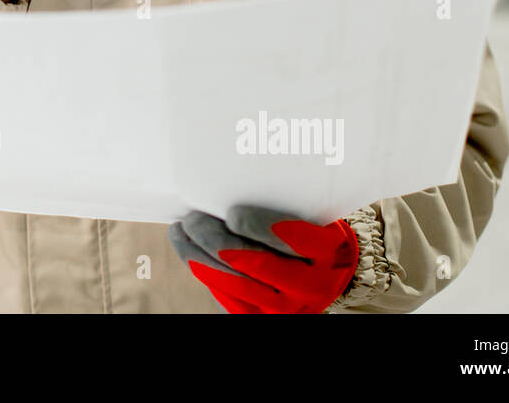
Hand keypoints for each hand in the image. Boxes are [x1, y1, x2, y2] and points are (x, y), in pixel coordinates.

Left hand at [169, 205, 358, 313]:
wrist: (327, 274)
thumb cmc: (310, 230)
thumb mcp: (311, 214)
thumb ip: (280, 205)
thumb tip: (225, 189)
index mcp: (327, 251)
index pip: (294, 239)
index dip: (259, 227)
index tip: (232, 213)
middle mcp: (311, 284)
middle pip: (255, 263)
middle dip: (215, 239)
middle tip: (193, 218)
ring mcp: (288, 307)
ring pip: (235, 283)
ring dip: (199, 256)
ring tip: (181, 232)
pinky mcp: (264, 318)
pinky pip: (228, 299)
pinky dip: (206, 274)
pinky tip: (190, 254)